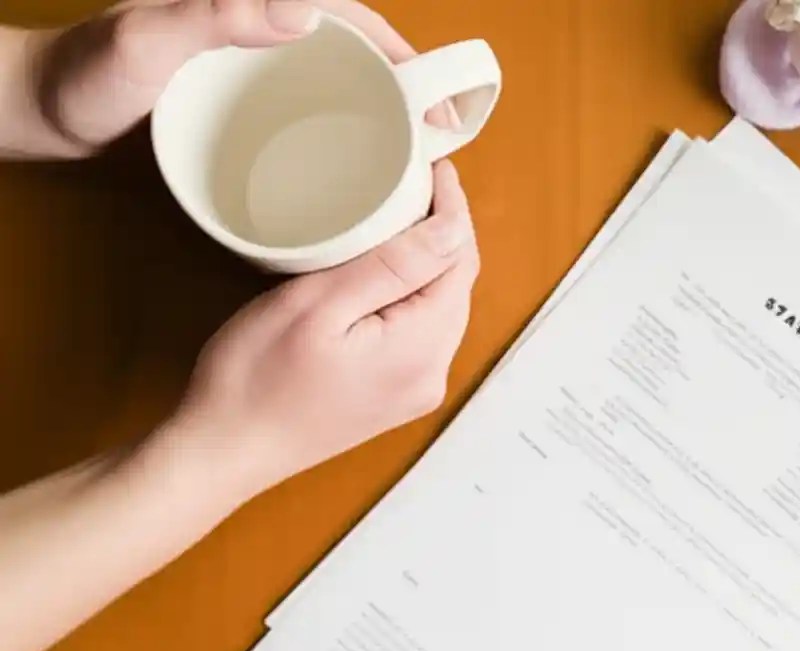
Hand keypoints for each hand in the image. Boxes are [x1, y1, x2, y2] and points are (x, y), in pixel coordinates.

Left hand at [24, 0, 457, 156]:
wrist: (40, 112)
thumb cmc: (84, 76)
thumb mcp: (147, 44)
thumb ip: (214, 14)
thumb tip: (305, 6)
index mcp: (253, 4)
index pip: (353, 19)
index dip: (407, 58)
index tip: (443, 105)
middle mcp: (260, 25)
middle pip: (354, 54)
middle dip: (406, 92)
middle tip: (438, 144)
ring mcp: (252, 62)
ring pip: (335, 84)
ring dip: (377, 117)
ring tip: (409, 163)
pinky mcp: (241, 96)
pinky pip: (305, 109)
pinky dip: (338, 135)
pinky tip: (350, 170)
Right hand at [161, 159, 478, 504]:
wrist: (222, 452)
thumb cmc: (256, 377)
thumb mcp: (319, 305)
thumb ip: (394, 266)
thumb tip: (453, 228)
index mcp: (424, 348)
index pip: (461, 260)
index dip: (452, 209)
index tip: (433, 166)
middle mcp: (432, 373)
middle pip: (455, 285)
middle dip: (443, 232)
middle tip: (412, 183)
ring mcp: (414, 390)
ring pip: (438, 307)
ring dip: (425, 263)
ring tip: (396, 218)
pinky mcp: (392, 396)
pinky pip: (417, 331)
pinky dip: (407, 295)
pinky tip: (382, 273)